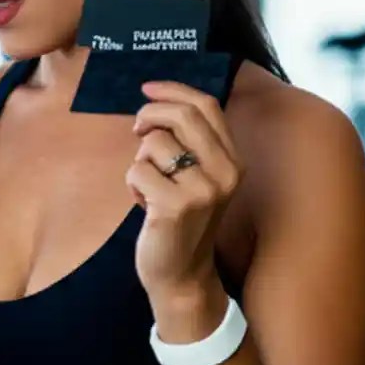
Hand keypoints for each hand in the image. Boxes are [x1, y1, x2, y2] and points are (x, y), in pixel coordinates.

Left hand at [125, 81, 242, 303]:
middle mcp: (225, 172)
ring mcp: (203, 190)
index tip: (147, 88)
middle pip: (181, 116)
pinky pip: (137, 170)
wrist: (182, 275)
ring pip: (154, 143)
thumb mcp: (197, 177)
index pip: (207, 106)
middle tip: (136, 130)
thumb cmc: (181, 219)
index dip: (173, 90)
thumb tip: (157, 101)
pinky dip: (132, 184)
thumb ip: (190, 143)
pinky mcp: (176, 206)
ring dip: (139, 160)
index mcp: (232, 160)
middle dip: (148, 115)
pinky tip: (144, 204)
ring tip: (149, 185)